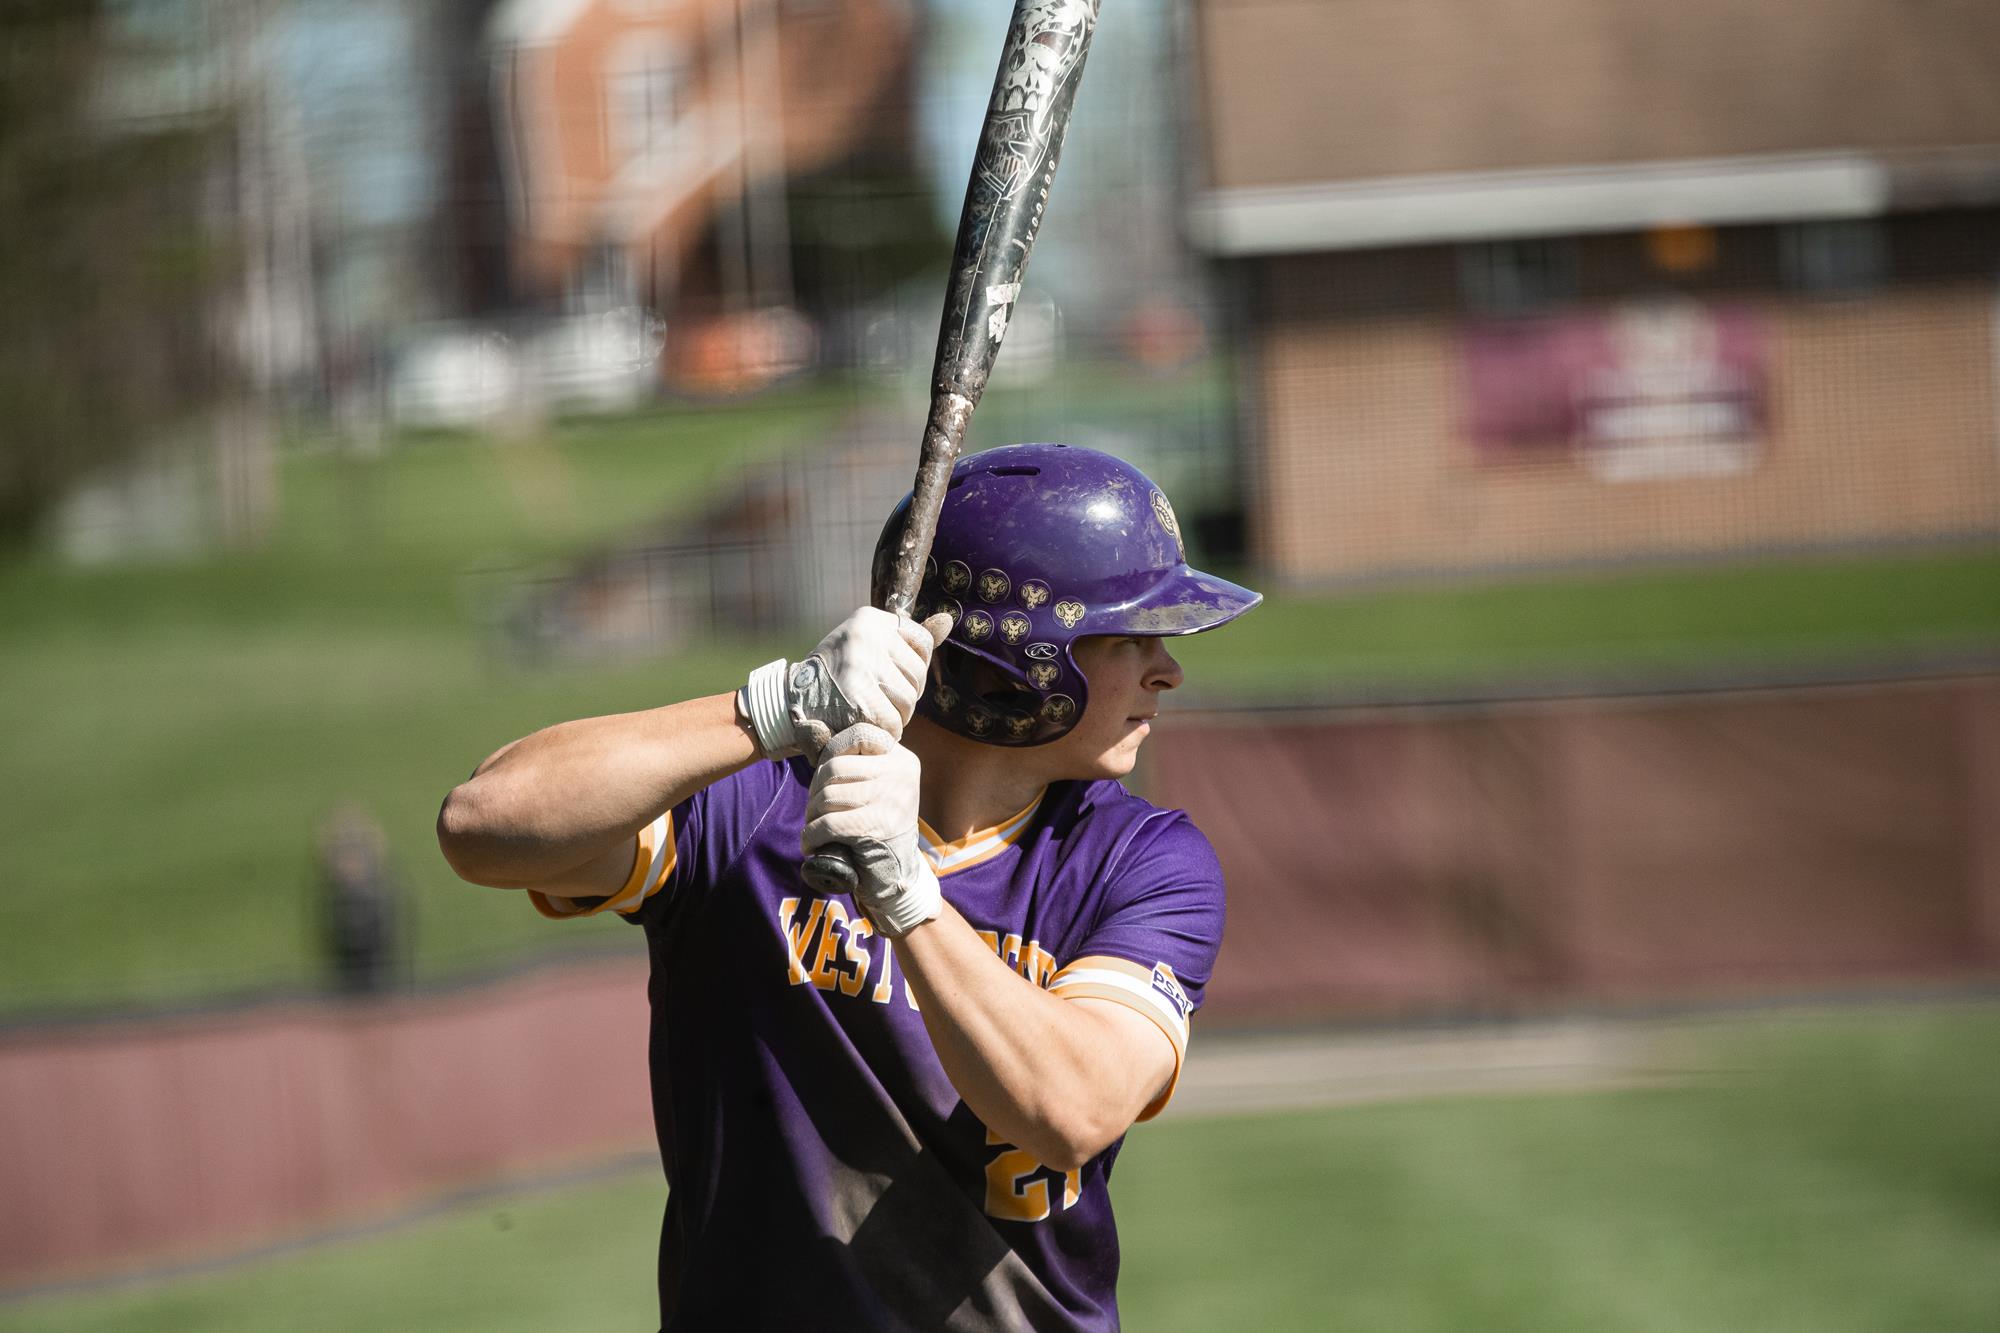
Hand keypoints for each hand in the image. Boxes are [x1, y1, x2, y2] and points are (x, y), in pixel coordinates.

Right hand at [740, 608, 950, 761]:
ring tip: (865, 711)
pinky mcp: (859, 697)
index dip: (910, 668)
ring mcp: (862, 665)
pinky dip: (882, 733)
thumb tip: (948, 620)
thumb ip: (910, 640)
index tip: (884, 675)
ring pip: (908, 702)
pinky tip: (861, 726)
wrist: (788, 704)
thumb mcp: (869, 648)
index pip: (922, 643)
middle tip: (871, 698)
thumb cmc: (835, 678)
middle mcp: (867, 636)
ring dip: (893, 717)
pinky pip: (893, 723)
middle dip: (901, 696)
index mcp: (870, 618)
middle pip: (917, 676)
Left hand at [800, 724, 939, 935]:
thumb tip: (807, 727)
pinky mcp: (881, 827)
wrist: (896, 875)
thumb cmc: (876, 825)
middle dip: (815, 791)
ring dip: (812, 816)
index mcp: (902, 758)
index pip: (857, 735)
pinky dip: (812, 835)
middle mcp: (902, 774)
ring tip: (814, 827)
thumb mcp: (866, 787)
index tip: (825, 780)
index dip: (830, 754)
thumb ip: (843, 758)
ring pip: (829, 795)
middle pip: (835, 766)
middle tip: (814, 811)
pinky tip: (811, 844)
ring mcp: (894, 800)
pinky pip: (830, 823)